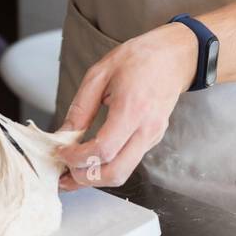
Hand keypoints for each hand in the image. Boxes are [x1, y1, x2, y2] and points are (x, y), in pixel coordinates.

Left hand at [56, 23, 197, 189]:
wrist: (174, 55)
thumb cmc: (140, 58)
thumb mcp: (100, 74)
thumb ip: (81, 107)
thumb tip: (64, 134)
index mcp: (132, 110)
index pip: (104, 150)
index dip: (77, 158)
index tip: (61, 152)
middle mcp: (146, 129)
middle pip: (116, 172)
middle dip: (86, 179)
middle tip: (64, 176)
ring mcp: (153, 136)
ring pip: (123, 172)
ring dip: (96, 178)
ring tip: (72, 172)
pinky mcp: (153, 139)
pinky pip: (129, 161)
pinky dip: (107, 167)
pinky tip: (91, 160)